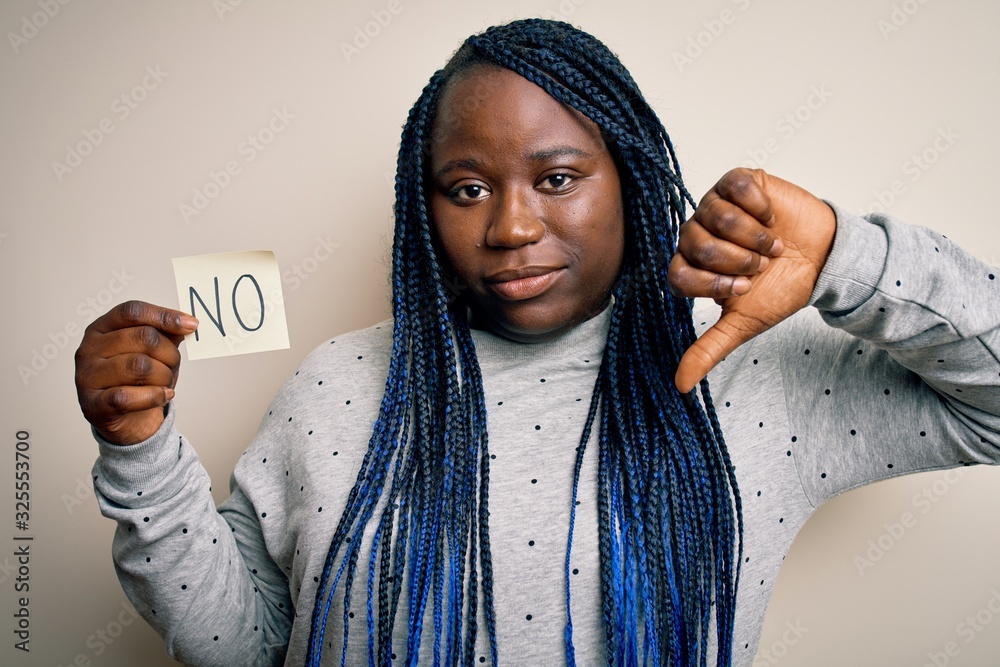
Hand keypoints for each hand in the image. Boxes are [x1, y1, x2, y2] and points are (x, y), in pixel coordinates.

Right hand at [75, 301, 197, 444]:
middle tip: (173, 366)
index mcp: (101, 328)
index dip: (164, 316)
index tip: (191, 325)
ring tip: (165, 383)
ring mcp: (87, 377)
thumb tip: (188, 323)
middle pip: (143, 337)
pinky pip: (129, 397)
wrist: (128, 420)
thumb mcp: (154, 351)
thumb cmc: (140, 380)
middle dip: (169, 353)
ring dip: (164, 376)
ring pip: (139, 366)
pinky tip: (163, 395)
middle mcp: (89, 349)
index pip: (132, 311)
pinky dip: (155, 396)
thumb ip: (167, 333)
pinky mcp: (93, 405)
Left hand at [668, 168, 835, 392]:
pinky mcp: (739, 182)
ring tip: (771, 245)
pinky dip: (760, 207)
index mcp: (690, 266)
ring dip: (752, 235)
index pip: (678, 273)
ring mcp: (714, 204)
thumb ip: (708, 349)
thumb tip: (679, 387)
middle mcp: (696, 233)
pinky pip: (736, 187)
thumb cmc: (780, 289)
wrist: (824, 260)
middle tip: (760, 266)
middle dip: (737, 260)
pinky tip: (772, 218)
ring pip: (715, 214)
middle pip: (696, 243)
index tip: (743, 288)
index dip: (712, 282)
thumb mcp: (743, 323)